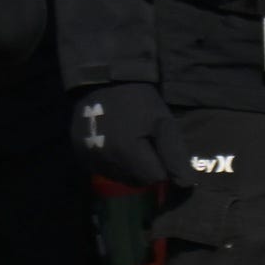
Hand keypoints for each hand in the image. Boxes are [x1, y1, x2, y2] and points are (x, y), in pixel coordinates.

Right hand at [67, 79, 191, 187]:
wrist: (103, 81)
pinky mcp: (80, 156)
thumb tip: (184, 183)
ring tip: (129, 144)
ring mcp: (90, 160)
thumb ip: (174, 154)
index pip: (154, 178)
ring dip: (128, 168)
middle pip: (136, 181)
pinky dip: (110, 163)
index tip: (159, 149)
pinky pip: (102, 170)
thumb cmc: (138, 100)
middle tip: (145, 145)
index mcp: (128, 153)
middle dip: (145, 168)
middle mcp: (106, 162)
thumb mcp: (162, 122)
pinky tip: (113, 145)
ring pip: (119, 178)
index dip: (162, 165)